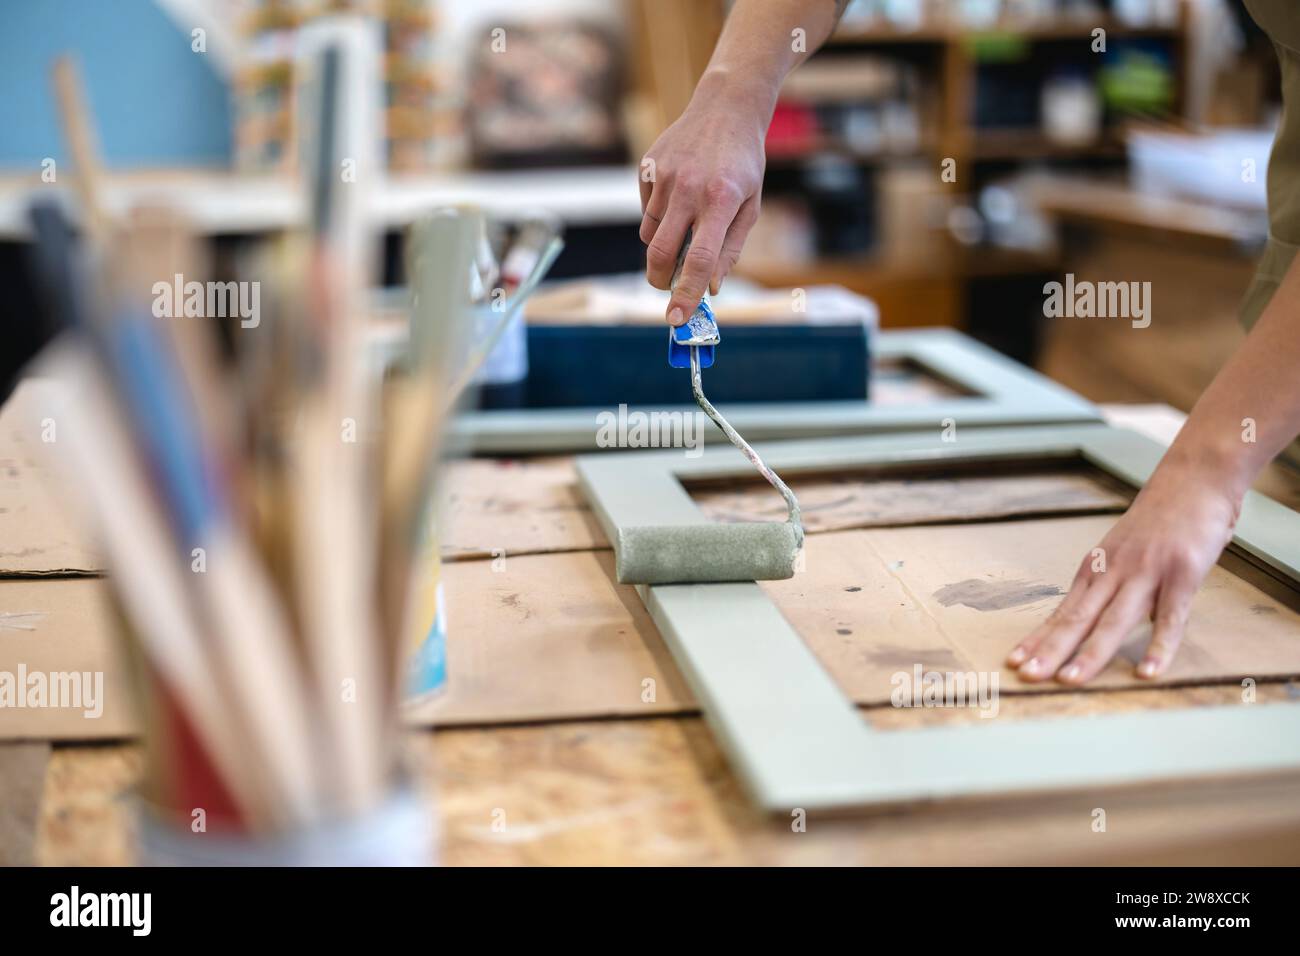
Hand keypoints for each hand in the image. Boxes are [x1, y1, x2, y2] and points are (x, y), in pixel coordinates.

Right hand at [639, 78, 768, 324]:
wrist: (726, 108)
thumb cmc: (743, 164)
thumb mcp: (751, 206)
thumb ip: (730, 249)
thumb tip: (711, 288)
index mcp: (721, 201)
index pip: (701, 259)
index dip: (687, 293)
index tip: (677, 319)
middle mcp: (690, 189)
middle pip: (662, 253)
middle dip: (661, 280)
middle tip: (667, 288)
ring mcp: (665, 176)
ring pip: (650, 234)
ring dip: (663, 245)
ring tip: (685, 223)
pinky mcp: (648, 167)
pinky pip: (646, 209)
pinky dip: (658, 216)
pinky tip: (678, 194)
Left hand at [1007, 460, 1240, 684]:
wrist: (1193, 478)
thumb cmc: (1158, 520)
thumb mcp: (1122, 552)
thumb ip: (1111, 587)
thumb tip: (1099, 622)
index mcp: (1095, 568)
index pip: (1061, 612)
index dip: (1038, 638)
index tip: (1014, 662)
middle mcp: (1113, 571)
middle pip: (1077, 619)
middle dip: (1050, 650)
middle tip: (1026, 677)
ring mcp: (1146, 572)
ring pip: (1114, 621)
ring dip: (1091, 653)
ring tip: (1070, 681)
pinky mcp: (1182, 573)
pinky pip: (1170, 617)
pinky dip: (1159, 646)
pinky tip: (1148, 672)